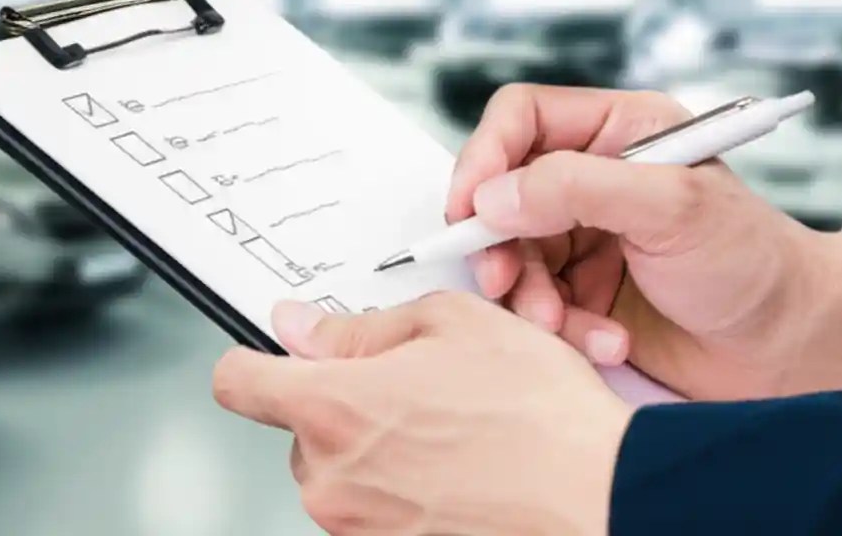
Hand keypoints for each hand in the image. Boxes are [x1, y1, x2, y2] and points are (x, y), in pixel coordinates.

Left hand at [214, 296, 632, 535]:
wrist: (605, 501)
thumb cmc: (542, 419)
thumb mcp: (452, 325)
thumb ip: (359, 327)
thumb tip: (304, 326)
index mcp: (333, 408)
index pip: (236, 382)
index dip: (253, 361)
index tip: (273, 356)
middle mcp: (333, 479)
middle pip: (299, 429)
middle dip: (341, 404)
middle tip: (409, 388)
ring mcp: (359, 529)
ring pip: (340, 472)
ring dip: (376, 448)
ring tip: (447, 430)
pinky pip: (374, 510)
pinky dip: (402, 489)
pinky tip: (458, 468)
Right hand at [447, 84, 841, 398]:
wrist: (788, 349)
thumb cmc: (752, 263)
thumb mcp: (670, 207)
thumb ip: (576, 188)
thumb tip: (491, 196)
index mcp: (618, 131)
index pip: (521, 118)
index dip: (484, 156)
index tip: (467, 208)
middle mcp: (594, 177)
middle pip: (502, 193)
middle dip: (499, 244)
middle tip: (501, 279)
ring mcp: (584, 235)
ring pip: (511, 255)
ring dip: (530, 296)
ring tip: (561, 324)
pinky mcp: (581, 289)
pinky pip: (536, 302)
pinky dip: (563, 328)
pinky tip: (607, 341)